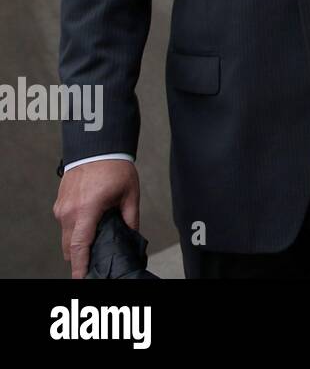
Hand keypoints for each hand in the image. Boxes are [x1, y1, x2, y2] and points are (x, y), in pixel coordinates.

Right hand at [53, 160, 139, 278]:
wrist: (97, 147)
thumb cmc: (115, 168)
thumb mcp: (130, 194)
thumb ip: (131, 219)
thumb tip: (132, 238)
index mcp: (87, 210)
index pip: (80, 245)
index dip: (80, 265)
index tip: (82, 278)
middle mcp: (69, 211)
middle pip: (70, 247)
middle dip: (80, 258)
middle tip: (94, 265)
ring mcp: (61, 208)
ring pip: (67, 237)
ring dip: (78, 244)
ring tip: (96, 244)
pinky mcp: (60, 204)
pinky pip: (66, 225)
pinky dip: (75, 231)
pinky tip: (90, 228)